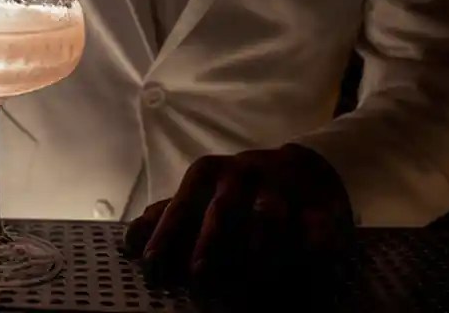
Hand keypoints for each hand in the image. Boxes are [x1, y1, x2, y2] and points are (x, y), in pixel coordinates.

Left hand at [124, 144, 354, 300]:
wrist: (303, 168)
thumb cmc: (238, 190)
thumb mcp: (201, 194)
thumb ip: (167, 216)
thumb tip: (129, 242)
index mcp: (207, 174)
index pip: (180, 207)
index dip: (165, 239)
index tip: (152, 267)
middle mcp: (242, 176)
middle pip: (222, 212)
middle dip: (208, 247)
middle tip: (199, 279)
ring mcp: (281, 188)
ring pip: (268, 218)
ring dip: (258, 252)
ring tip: (252, 281)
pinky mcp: (319, 204)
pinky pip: (315, 226)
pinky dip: (311, 246)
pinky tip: (304, 265)